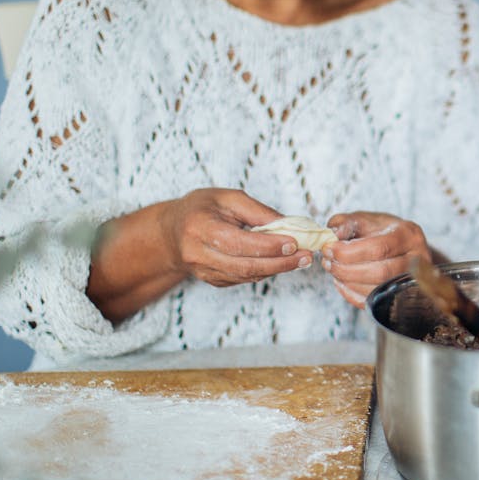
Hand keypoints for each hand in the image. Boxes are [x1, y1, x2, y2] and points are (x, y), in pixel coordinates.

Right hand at [159, 188, 312, 286]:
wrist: (171, 231)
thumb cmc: (202, 208)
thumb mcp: (228, 198)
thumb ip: (258, 212)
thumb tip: (290, 224)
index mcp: (199, 228)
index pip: (239, 242)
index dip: (269, 245)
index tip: (295, 242)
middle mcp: (197, 254)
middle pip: (245, 265)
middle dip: (280, 262)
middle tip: (306, 256)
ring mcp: (203, 271)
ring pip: (246, 276)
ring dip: (277, 270)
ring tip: (301, 260)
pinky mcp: (211, 280)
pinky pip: (242, 279)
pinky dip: (264, 272)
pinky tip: (280, 263)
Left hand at [324, 211, 432, 306]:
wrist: (402, 247)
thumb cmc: (382, 232)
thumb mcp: (365, 219)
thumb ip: (346, 222)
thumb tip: (334, 234)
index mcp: (408, 235)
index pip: (379, 248)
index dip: (349, 252)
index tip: (329, 249)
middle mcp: (417, 259)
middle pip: (380, 272)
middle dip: (347, 270)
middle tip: (327, 262)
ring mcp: (411, 280)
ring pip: (378, 290)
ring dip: (348, 282)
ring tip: (333, 270)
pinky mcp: (401, 296)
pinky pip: (375, 302)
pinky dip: (352, 294)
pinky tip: (342, 282)